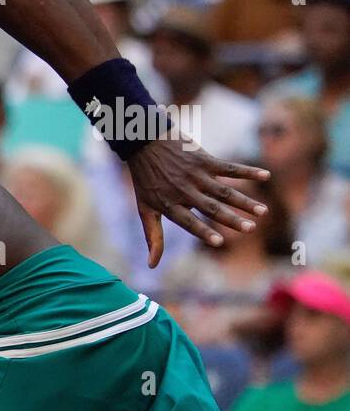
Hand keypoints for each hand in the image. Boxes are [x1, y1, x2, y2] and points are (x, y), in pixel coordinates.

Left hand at [126, 139, 269, 266]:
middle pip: (211, 207)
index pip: (188, 221)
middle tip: (251, 229)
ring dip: (244, 201)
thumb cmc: (146, 181)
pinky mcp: (204, 161)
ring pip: (223, 191)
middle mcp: (184, 191)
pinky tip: (265, 175)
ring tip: (262, 211)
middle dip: (231, 218)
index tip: (219, 242)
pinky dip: (247, 171)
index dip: (203, 231)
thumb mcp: (145, 209)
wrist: (144, 144)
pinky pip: (229, 168)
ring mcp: (195, 175)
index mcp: (169, 204)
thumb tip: (152, 266)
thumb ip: (153, 237)